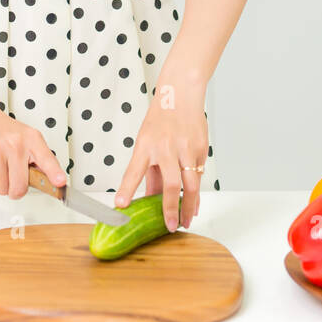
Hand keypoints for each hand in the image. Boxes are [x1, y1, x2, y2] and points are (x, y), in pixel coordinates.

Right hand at [0, 100, 66, 197]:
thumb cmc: (4, 131)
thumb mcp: (27, 137)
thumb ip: (39, 158)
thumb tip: (52, 181)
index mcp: (32, 139)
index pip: (46, 159)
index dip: (54, 173)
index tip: (60, 183)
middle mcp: (15, 144)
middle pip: (19, 188)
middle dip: (15, 189)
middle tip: (12, 176)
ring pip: (2, 190)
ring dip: (0, 184)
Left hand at [114, 72, 208, 231]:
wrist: (180, 95)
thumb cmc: (161, 120)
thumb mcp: (147, 141)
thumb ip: (150, 171)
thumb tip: (150, 198)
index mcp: (146, 145)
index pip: (134, 171)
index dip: (127, 189)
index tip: (121, 206)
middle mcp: (165, 147)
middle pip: (170, 184)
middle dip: (170, 209)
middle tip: (171, 226)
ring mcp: (185, 148)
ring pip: (191, 184)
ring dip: (189, 206)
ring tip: (186, 220)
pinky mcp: (201, 148)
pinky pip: (199, 175)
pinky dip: (195, 189)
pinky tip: (193, 199)